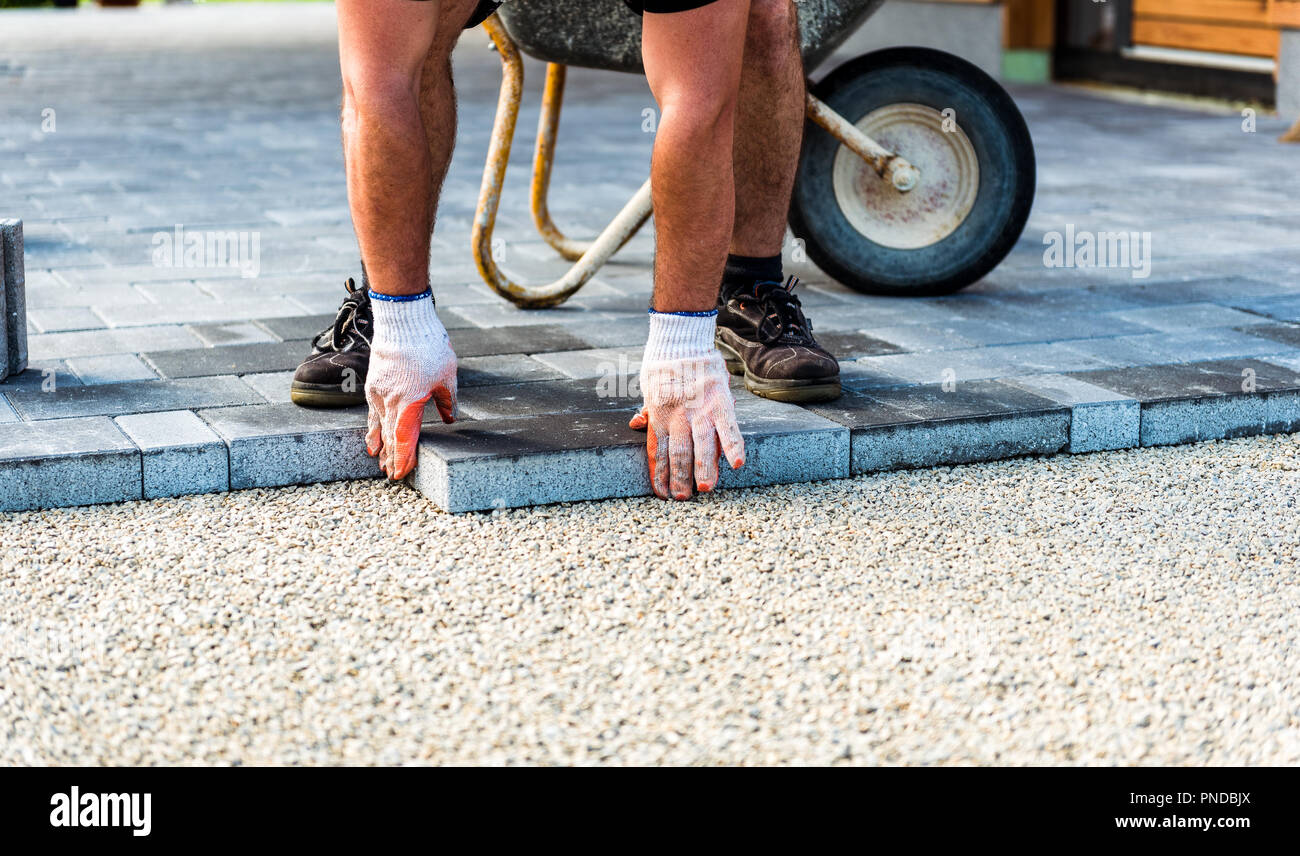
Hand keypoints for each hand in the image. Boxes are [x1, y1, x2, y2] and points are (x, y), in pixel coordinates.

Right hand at [364, 291, 456, 479]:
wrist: (402, 320)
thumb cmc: (427, 346)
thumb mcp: (447, 376)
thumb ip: (448, 401)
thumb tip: (450, 418)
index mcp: (409, 404)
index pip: (405, 440)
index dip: (404, 459)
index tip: (402, 474)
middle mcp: (389, 402)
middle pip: (391, 437)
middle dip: (392, 457)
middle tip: (392, 475)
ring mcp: (378, 393)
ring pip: (380, 425)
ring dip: (382, 444)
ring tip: (380, 460)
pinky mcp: (373, 383)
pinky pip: (373, 411)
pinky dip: (374, 426)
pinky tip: (373, 435)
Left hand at [630, 352, 744, 499]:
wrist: (681, 338)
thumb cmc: (663, 363)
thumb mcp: (647, 386)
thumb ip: (646, 409)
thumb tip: (635, 425)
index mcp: (659, 415)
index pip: (657, 451)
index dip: (659, 474)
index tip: (661, 493)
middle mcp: (678, 416)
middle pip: (678, 454)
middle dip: (680, 478)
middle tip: (682, 498)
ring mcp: (699, 410)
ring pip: (701, 446)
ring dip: (703, 469)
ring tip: (705, 489)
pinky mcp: (719, 401)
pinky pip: (728, 427)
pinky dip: (733, 445)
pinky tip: (736, 464)